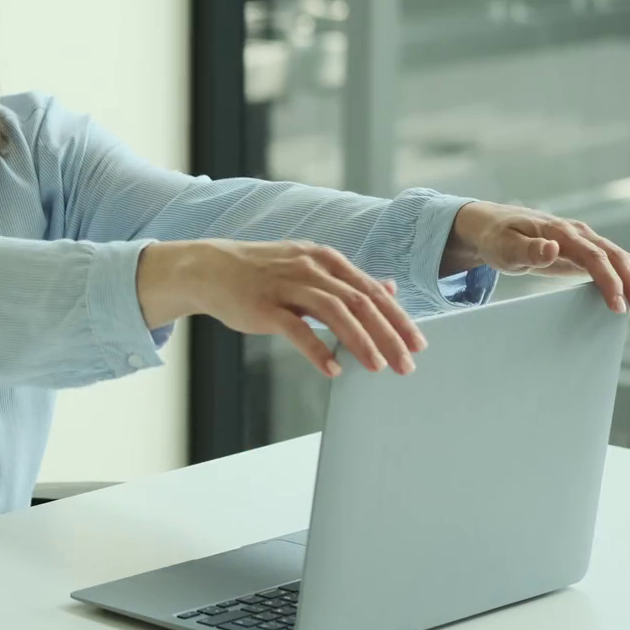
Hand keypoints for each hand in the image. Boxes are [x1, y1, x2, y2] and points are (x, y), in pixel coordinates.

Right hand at [137, 240, 423, 377]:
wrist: (211, 269)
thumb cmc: (264, 272)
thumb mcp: (310, 268)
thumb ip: (348, 281)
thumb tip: (389, 289)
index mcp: (326, 260)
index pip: (372, 291)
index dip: (398, 318)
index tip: (417, 343)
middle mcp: (311, 269)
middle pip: (360, 302)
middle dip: (388, 334)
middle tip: (406, 363)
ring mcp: (287, 286)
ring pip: (335, 312)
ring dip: (360, 341)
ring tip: (378, 366)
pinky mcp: (264, 306)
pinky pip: (296, 328)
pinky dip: (317, 349)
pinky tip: (333, 368)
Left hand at [444, 201, 629, 322]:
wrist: (495, 225)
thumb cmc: (498, 238)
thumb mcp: (504, 246)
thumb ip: (528, 249)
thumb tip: (552, 249)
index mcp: (562, 233)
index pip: (595, 257)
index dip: (609, 282)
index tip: (618, 307)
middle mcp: (581, 235)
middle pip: (619, 259)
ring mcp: (587, 242)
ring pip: (625, 263)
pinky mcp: (588, 253)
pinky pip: (618, 268)